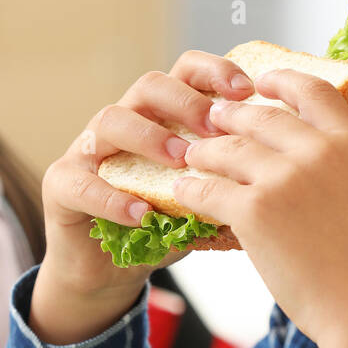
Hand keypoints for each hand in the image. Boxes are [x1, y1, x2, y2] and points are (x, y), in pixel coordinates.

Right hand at [31, 51, 254, 343]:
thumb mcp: (204, 211)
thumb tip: (285, 188)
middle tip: (216, 127)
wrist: (106, 274)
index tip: (248, 91)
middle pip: (149, 85)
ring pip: (111, 119)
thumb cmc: (157, 234)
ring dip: (149, 137)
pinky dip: (113, 198)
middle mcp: (123, 123)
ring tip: (179, 161)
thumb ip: (232, 191)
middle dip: (185, 102)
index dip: (215, 73)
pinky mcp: (61, 186)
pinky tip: (142, 214)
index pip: (186, 74)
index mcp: (160, 118)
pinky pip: (81, 182)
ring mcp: (88, 151)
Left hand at [174, 69, 347, 347]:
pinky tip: (182, 192)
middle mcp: (318, 152)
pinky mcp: (254, 210)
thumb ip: (337, 165)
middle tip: (212, 118)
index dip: (282, 81)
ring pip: (229, 150)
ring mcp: (284, 179)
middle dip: (231, 116)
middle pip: (261, 117)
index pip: (313, 90)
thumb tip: (298, 150)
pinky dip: (191, 189)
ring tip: (191, 155)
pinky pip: (209, 189)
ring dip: (205, 151)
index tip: (261, 81)